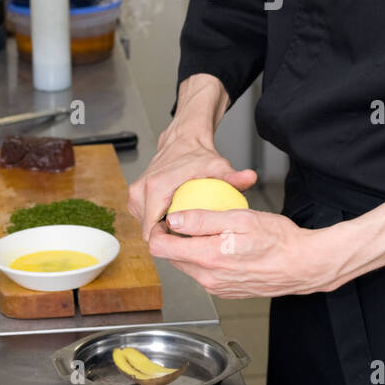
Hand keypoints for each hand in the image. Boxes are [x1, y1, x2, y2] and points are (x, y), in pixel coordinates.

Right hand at [127, 128, 256, 243]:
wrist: (183, 139)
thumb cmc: (197, 155)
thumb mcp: (218, 166)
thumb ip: (233, 176)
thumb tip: (250, 178)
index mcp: (155, 188)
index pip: (153, 231)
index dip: (171, 244)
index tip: (189, 245)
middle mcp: (140, 192)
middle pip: (150, 233)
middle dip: (168, 240)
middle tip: (191, 239)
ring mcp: (134, 194)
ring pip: (147, 228)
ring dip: (163, 232)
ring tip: (186, 230)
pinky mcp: (135, 196)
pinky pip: (145, 219)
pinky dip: (159, 223)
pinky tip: (178, 221)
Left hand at [147, 206, 337, 297]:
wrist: (303, 265)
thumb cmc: (278, 240)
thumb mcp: (239, 218)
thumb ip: (202, 220)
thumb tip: (173, 220)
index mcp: (208, 257)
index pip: (160, 248)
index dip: (158, 229)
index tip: (166, 218)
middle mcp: (208, 278)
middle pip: (172, 257)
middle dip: (174, 238)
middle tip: (190, 218)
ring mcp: (216, 287)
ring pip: (188, 265)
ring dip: (190, 248)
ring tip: (208, 230)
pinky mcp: (225, 291)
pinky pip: (204, 274)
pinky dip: (205, 259)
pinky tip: (222, 245)